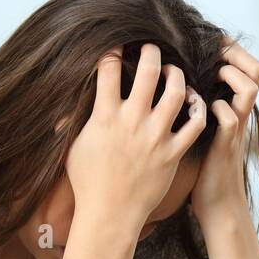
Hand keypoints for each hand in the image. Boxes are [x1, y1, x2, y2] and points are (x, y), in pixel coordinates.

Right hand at [66, 44, 205, 238]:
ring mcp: (155, 137)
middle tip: (152, 48)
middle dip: (151, 51)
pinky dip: (198, 108)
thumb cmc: (89, 183)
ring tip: (173, 72)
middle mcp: (132, 122)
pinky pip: (195, 123)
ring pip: (176, 91)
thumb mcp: (73, 148)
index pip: (108, 68)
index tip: (118, 44)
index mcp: (104, 116)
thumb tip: (60, 111)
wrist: (110, 214)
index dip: (113, 49)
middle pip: (148, 71)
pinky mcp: (173, 153)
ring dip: (177, 75)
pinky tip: (193, 102)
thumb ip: (72, 124)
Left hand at [191, 38, 258, 226]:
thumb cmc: (203, 165)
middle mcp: (240, 112)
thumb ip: (199, 104)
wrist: (218, 203)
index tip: (209, 43)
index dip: (232, 48)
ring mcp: (236, 128)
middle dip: (234, 55)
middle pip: (256, 69)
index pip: (248, 65)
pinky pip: (229, 118)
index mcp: (235, 104)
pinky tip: (200, 111)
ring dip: (229, 76)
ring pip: (249, 88)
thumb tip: (175, 80)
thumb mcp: (204, 126)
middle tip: (212, 56)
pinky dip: (217, 108)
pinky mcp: (226, 145)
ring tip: (208, 80)